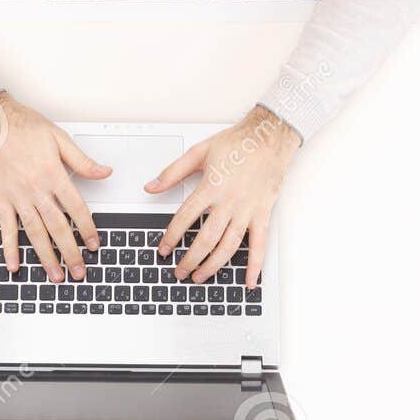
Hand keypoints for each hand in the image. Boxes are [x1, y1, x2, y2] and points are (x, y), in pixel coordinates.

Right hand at [0, 92, 109, 281]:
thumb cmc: (22, 126)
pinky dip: (10, 249)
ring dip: (46, 257)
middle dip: (70, 252)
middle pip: (57, 227)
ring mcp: (17, 196)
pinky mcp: (0, 198)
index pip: (76, 208)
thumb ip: (82, 160)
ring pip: (35, 233)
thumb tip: (104, 172)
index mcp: (53, 174)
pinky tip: (15, 265)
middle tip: (78, 271)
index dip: (87, 228)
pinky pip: (6, 228)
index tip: (94, 244)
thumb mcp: (58, 137)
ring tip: (55, 275)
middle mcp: (35, 189)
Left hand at [147, 106, 299, 288]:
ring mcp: (247, 210)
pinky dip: (254, 265)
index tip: (163, 249)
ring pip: (229, 246)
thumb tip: (151, 186)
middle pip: (206, 239)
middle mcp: (229, 202)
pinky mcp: (263, 214)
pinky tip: (248, 281)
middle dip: (190, 259)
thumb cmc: (237, 143)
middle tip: (179, 271)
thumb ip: (172, 172)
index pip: (185, 218)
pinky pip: (259, 244)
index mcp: (211, 187)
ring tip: (200, 277)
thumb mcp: (199, 152)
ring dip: (213, 266)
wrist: (269, 137)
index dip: (171, 236)